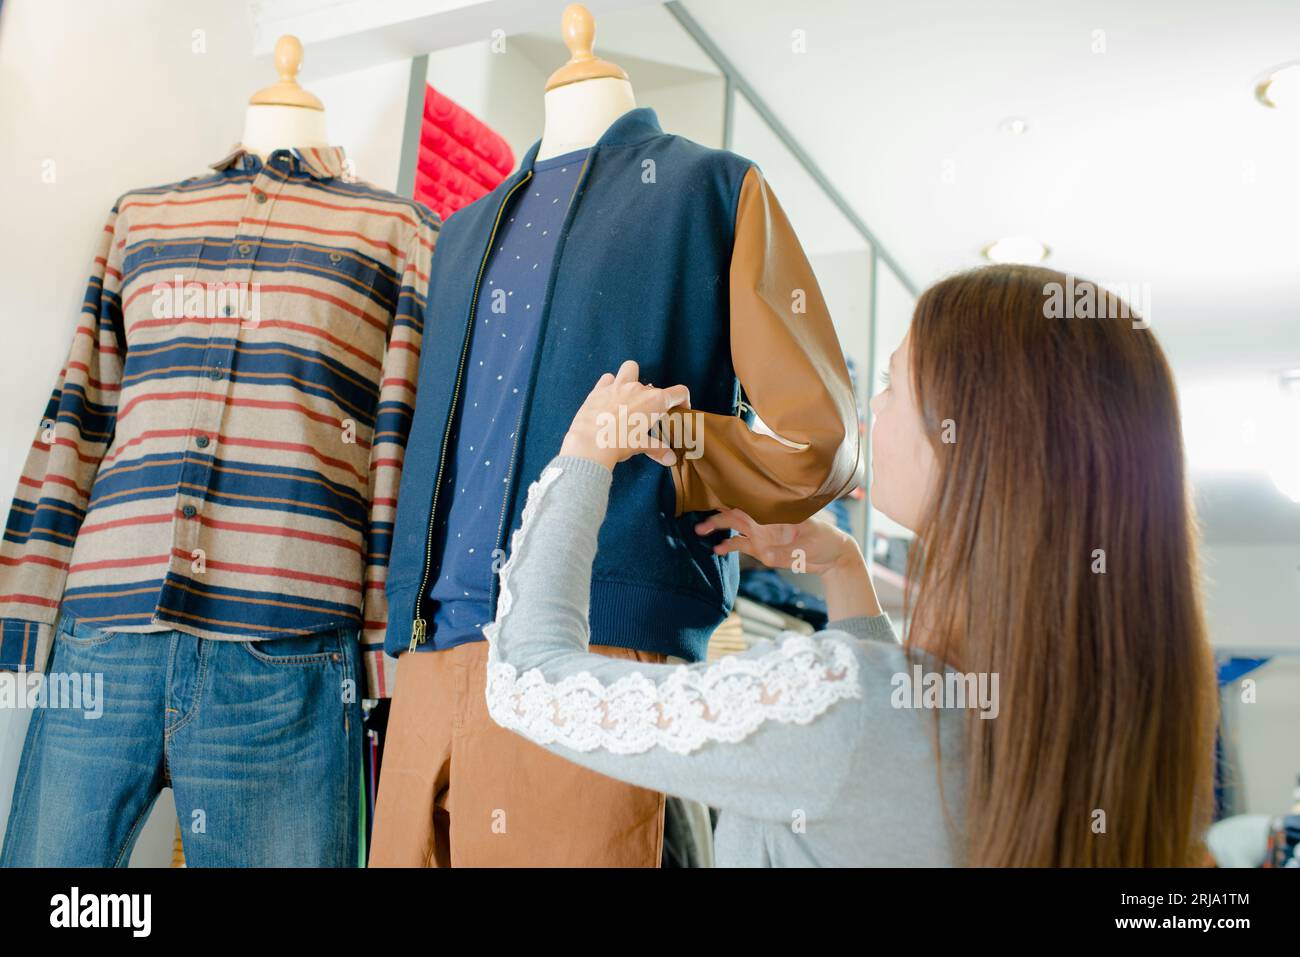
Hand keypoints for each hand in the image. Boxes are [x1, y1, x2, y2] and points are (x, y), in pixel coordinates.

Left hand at [559, 359, 690, 469]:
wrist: (590, 444)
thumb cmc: (618, 444)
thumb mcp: (640, 446)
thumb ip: (657, 449)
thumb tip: (670, 458)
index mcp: (655, 401)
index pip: (679, 392)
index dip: (683, 400)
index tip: (680, 408)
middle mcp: (639, 389)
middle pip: (653, 387)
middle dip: (652, 398)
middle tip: (646, 414)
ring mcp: (618, 386)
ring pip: (630, 368)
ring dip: (632, 378)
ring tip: (628, 396)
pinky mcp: (599, 389)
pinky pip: (607, 378)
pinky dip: (610, 385)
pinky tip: (608, 397)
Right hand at [697, 507, 881, 618]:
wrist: (832, 558)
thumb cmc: (825, 536)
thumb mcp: (810, 527)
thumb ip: (788, 524)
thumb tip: (770, 517)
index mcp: (773, 510)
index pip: (748, 498)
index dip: (731, 493)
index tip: (713, 489)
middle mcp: (763, 520)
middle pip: (734, 513)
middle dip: (716, 514)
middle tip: (698, 520)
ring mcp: (761, 535)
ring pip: (733, 527)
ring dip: (717, 528)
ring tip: (699, 531)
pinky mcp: (762, 550)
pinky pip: (740, 546)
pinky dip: (727, 546)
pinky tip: (715, 550)